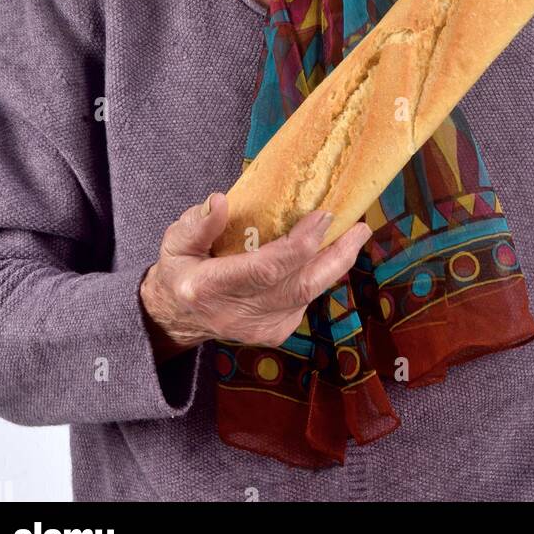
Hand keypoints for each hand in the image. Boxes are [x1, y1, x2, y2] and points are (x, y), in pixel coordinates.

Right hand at [139, 192, 370, 361]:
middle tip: (358, 227)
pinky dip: (321, 276)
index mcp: (210, 288)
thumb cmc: (180, 269)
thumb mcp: (175, 241)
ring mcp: (258, 329)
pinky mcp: (273, 333)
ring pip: (308, 295)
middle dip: (334, 255)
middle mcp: (238, 314)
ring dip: (336, 264)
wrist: (177, 316)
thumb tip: (221, 200)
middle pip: (299, 286)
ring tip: (355, 234)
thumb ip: (198, 223)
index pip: (265, 269)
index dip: (299, 244)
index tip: (323, 215)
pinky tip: (332, 253)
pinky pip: (305, 301)